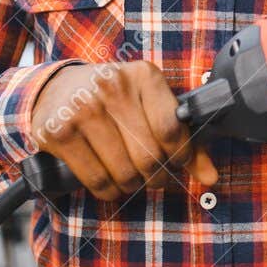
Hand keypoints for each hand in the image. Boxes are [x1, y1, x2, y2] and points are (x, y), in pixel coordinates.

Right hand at [29, 62, 216, 201]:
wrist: (56, 88)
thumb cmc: (113, 98)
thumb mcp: (149, 103)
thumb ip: (182, 137)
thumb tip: (210, 177)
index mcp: (143, 76)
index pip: (172, 128)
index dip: (180, 155)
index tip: (177, 161)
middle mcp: (112, 88)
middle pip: (149, 155)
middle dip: (156, 176)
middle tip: (154, 177)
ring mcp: (83, 109)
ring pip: (124, 171)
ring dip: (132, 185)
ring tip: (132, 179)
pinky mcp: (59, 133)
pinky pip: (97, 179)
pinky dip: (109, 190)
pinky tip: (111, 183)